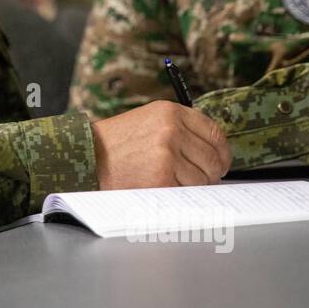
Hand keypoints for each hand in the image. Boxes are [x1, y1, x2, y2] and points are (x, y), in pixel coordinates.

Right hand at [90, 100, 232, 188]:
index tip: (222, 162)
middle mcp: (172, 130)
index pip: (215, 133)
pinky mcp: (161, 178)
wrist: (86, 156)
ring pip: (202, 180)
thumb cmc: (115, 143)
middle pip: (213, 159)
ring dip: (192, 187)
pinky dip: (177, 195)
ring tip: (170, 182)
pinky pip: (185, 193)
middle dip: (210, 174)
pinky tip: (161, 188)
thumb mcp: (148, 121)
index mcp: (170, 112)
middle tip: (199, 179)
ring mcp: (167, 155)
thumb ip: (180, 130)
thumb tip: (212, 152)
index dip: (222, 152)